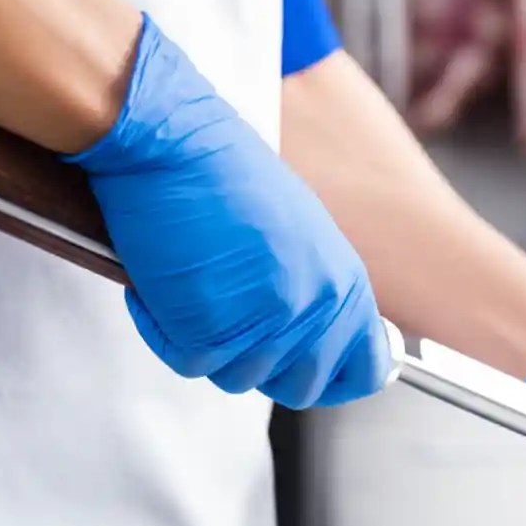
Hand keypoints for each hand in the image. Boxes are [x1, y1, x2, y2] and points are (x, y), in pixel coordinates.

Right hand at [66, 14, 389, 408]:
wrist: (170, 141)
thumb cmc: (221, 174)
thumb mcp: (295, 235)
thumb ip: (311, 290)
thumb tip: (306, 337)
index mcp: (344, 282)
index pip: (365, 368)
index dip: (334, 379)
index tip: (307, 372)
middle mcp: (316, 307)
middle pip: (299, 384)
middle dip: (258, 361)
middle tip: (224, 319)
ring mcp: (267, 324)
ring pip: (237, 376)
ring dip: (205, 338)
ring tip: (190, 282)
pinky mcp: (213, 331)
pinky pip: (187, 361)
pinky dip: (163, 327)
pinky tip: (159, 284)